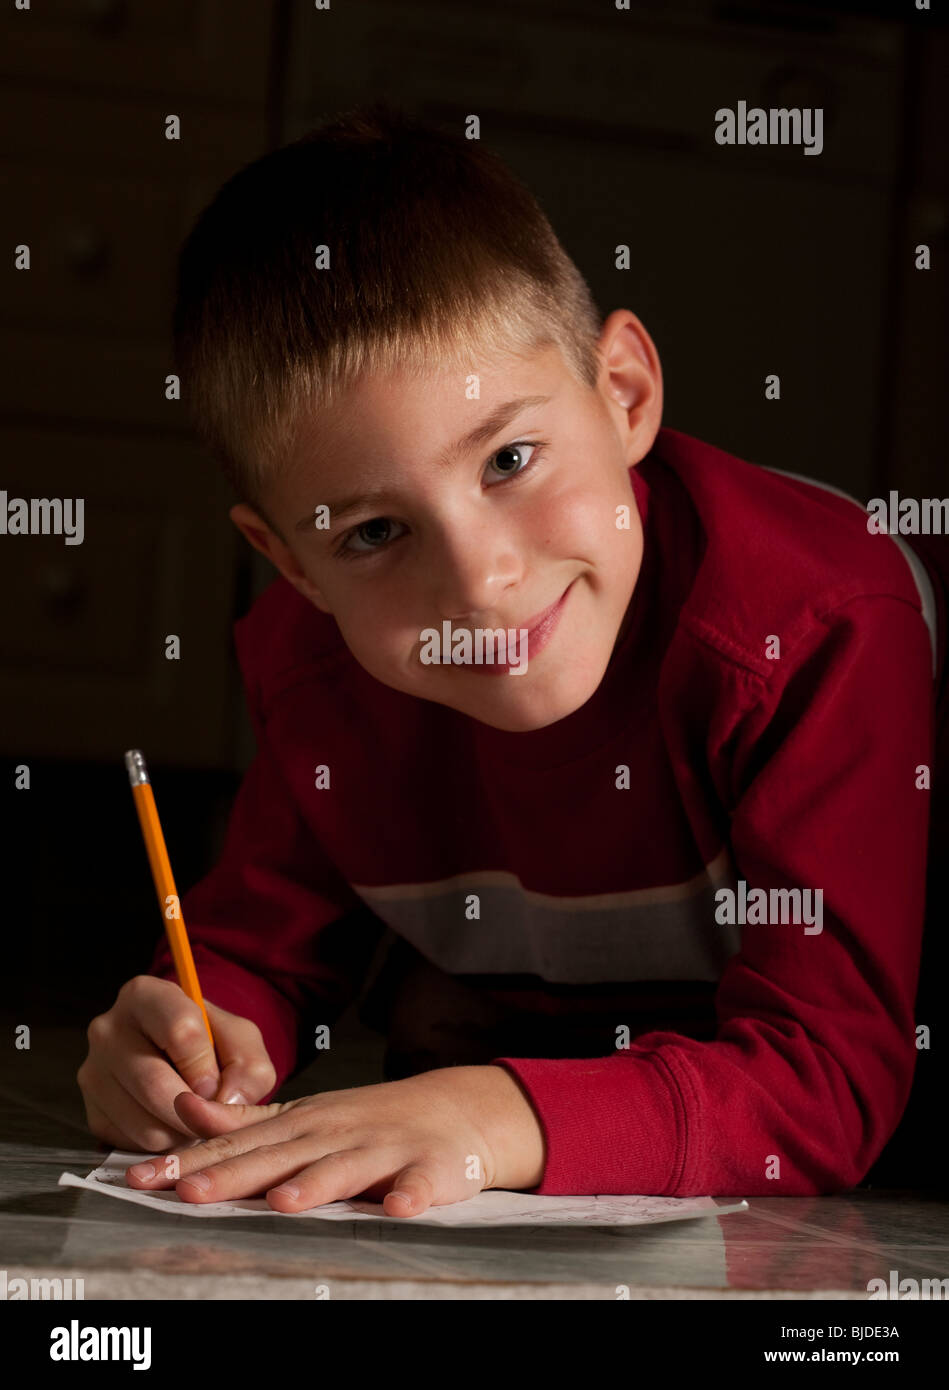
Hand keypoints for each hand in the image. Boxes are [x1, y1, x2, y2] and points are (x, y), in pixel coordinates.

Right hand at [77, 976, 276, 1151]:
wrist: (181, 1058)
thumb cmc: (210, 1043)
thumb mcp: (241, 1041)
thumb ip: (247, 1067)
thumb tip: (224, 1101)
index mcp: (144, 994)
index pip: (179, 1031)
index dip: (206, 1066)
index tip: (216, 1082)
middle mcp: (108, 1029)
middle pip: (154, 1083)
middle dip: (194, 1110)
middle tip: (211, 1114)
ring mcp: (93, 1072)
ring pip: (143, 1122)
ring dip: (180, 1131)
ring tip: (194, 1116)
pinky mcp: (92, 1111)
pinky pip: (132, 1143)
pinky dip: (161, 1143)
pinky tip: (171, 1123)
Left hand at [125, 1065, 546, 1216]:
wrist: (459, 1111)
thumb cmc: (373, 1121)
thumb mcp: (307, 1116)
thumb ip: (246, 1123)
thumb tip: (185, 1112)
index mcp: (303, 1125)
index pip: (237, 1146)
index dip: (190, 1162)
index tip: (141, 1178)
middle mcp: (337, 1134)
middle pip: (279, 1159)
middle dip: (234, 1176)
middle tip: (189, 1193)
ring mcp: (384, 1151)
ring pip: (346, 1170)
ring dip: (316, 1184)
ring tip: (283, 1202)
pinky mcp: (430, 1170)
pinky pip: (420, 1186)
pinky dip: (410, 1196)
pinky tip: (396, 1208)